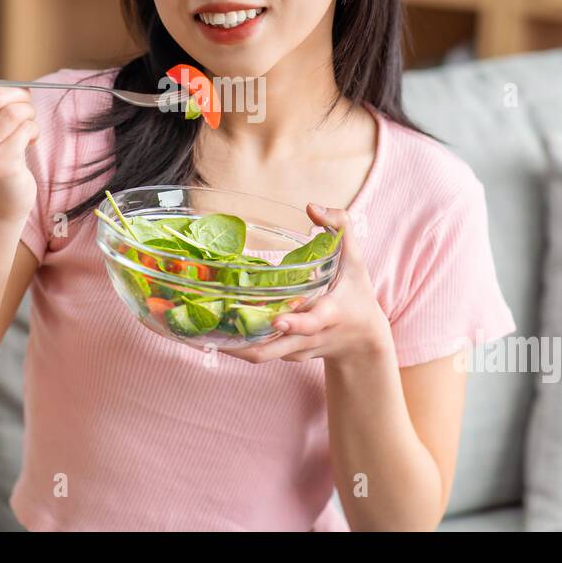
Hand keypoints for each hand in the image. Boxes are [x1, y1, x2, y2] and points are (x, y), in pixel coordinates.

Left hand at [220, 203, 393, 367]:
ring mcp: (295, 350)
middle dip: (242, 346)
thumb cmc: (356, 294)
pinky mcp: (285, 356)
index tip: (278, 319)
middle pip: (272, 350)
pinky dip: (238, 344)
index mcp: (327, 314)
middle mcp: (308, 338)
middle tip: (209, 335)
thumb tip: (311, 207)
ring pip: (261, 354)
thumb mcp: (355, 260)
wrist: (362, 341)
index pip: (311, 323)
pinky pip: (259, 351)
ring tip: (199, 333)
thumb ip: (340, 227)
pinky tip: (212, 332)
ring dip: (232, 347)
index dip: (294, 323)